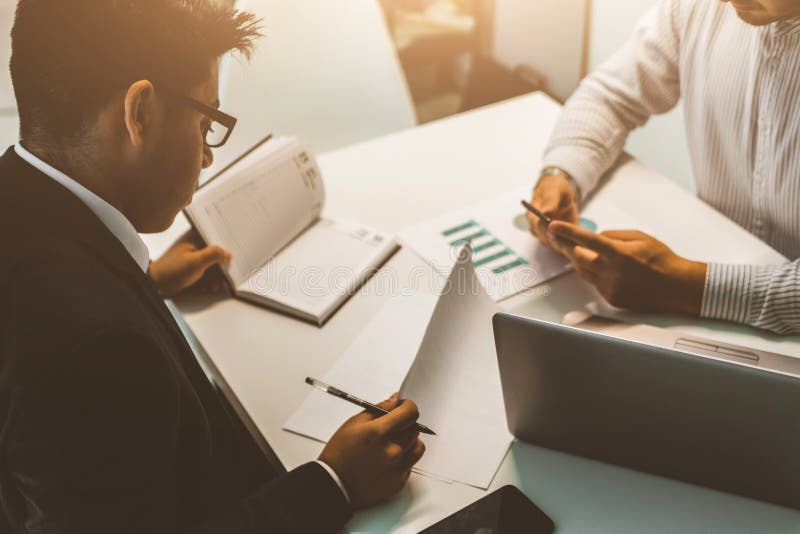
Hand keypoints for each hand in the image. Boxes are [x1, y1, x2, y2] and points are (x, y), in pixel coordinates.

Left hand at [149, 231, 231, 297]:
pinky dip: (209, 280)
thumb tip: (227, 253)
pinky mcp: (193, 266)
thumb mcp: (195, 262)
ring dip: (216, 277)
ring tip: (214, 287)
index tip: (229, 261)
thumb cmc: (171, 271)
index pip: (217, 239)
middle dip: (220, 268)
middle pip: (217, 254)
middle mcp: (195, 244)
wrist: (156, 284)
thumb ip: (213, 254)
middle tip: (222, 278)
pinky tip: (208, 287)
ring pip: (213, 264)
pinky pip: (207, 271)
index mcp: (195, 237)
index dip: (225, 249)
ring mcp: (194, 256)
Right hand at [319, 393, 425, 508]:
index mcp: (379, 432)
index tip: (402, 408)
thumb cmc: (339, 454)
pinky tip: (389, 459)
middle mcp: (392, 450)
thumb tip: (395, 400)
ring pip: (418, 446)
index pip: (410, 412)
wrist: (335, 485)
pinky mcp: (399, 481)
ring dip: (408, 441)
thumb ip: (378, 409)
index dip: (407, 406)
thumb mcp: (354, 423)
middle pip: (415, 428)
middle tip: (391, 427)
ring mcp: (397, 468)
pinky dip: (404, 458)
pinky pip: (411, 463)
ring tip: (391, 444)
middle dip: (405, 424)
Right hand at [528, 173, 578, 250]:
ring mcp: (548, 236)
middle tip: (568, 242)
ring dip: (564, 247)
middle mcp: (537, 229)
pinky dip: (572, 247)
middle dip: (556, 241)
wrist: (562, 193)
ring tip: (576, 247)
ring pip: (555, 245)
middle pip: (545, 238)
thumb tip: (544, 211)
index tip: (553, 229)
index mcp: (532, 215)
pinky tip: (581, 246)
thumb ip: (550, 200)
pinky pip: (565, 246)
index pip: (536, 225)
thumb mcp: (554, 189)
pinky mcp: (560, 239)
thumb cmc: (555, 188)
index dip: (544, 228)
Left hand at [548, 222, 707, 314]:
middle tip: (562, 239)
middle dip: (568, 247)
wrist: (676, 285)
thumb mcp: (639, 237)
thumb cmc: (661, 259)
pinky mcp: (611, 298)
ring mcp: (610, 287)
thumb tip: (594, 238)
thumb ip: (613, 235)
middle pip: (577, 257)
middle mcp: (611, 271)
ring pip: (583, 271)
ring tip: (583, 252)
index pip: (585, 239)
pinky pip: (594, 283)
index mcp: (618, 253)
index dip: (567, 232)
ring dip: (580, 261)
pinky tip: (603, 269)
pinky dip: (594, 274)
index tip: (553, 227)